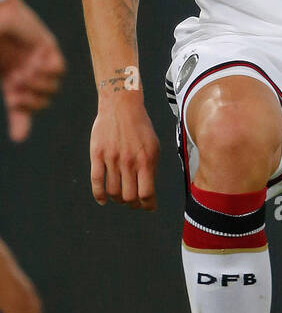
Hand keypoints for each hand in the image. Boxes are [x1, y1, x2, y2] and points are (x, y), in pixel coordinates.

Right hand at [0, 0, 65, 140]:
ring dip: (38, 87)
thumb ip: (10, 97)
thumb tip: (17, 135)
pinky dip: (49, 72)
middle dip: (31, 103)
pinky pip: (59, 69)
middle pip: (41, 101)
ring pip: (52, 87)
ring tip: (22, 76)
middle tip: (16, 93)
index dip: (21, 124)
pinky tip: (34, 65)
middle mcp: (26, 75)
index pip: (21, 109)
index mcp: (11, 82)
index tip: (18, 136)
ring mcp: (38, 62)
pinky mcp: (48, 49)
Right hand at [90, 93, 159, 210]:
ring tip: (120, 197)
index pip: (147, 193)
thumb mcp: (154, 147)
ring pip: (113, 191)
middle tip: (133, 203)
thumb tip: (149, 192)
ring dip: (117, 199)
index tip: (148, 207)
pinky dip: (99, 195)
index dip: (148, 205)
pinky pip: (96, 181)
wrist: (121, 106)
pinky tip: (103, 200)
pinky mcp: (97, 154)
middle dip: (132, 204)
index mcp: (146, 160)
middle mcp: (129, 161)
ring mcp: (112, 158)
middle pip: (129, 196)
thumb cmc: (140, 127)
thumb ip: (151, 169)